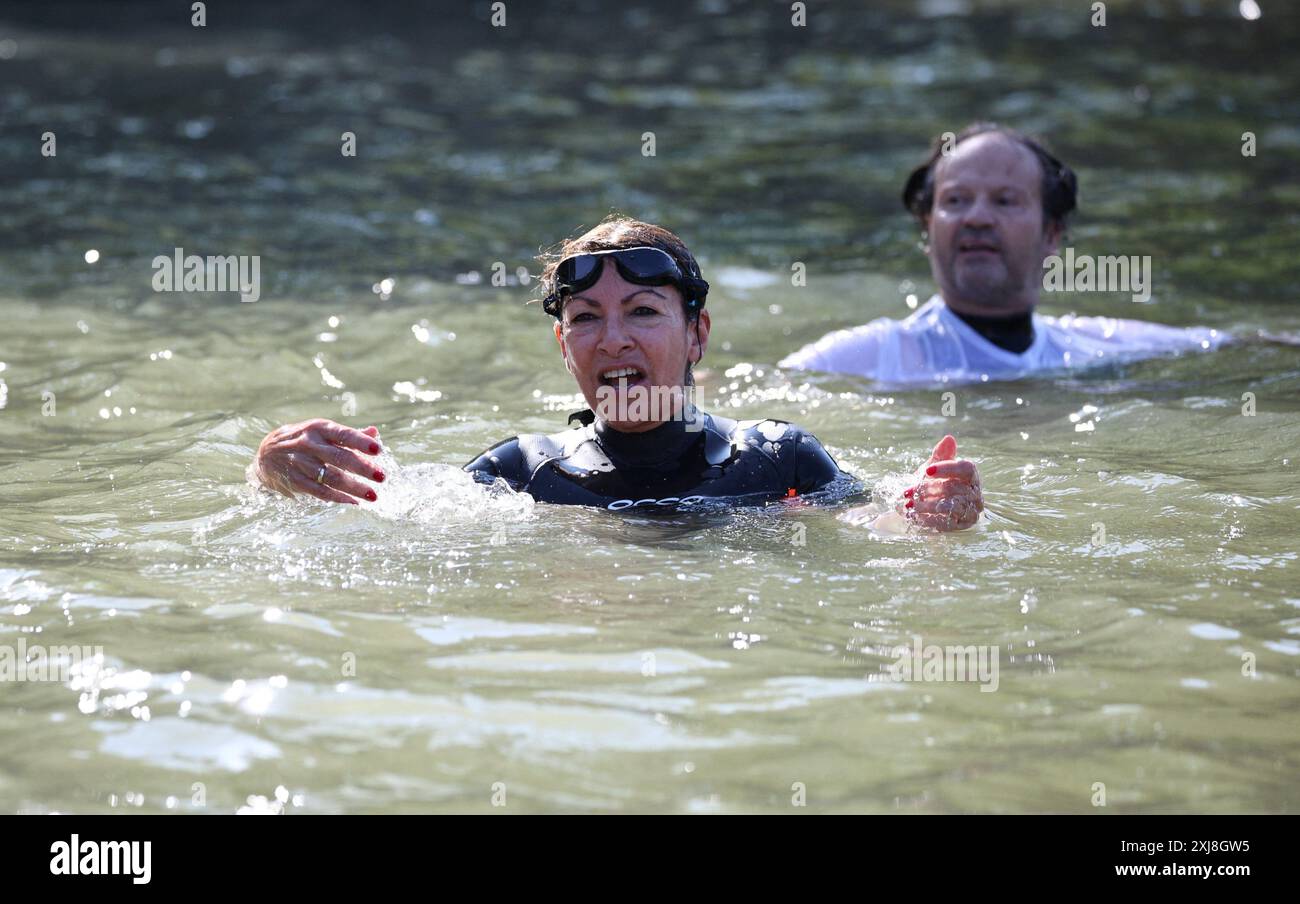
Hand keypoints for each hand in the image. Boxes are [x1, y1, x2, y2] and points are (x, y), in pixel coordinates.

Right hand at [252, 419, 384, 504]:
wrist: (265, 455)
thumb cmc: (302, 440)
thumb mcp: (321, 431)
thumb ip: (348, 435)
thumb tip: (374, 432)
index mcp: (319, 428)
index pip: (343, 435)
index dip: (361, 442)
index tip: (378, 450)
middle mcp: (309, 444)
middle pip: (339, 457)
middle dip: (362, 468)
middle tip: (382, 477)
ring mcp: (301, 464)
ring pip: (331, 477)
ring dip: (354, 487)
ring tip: (373, 495)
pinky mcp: (296, 481)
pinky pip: (319, 491)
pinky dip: (338, 497)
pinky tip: (354, 502)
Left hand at [899, 434, 982, 530]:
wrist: (924, 506)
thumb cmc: (931, 483)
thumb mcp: (932, 468)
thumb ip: (940, 455)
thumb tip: (949, 439)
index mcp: (970, 475)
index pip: (966, 469)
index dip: (947, 468)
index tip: (927, 471)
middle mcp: (975, 492)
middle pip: (954, 488)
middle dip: (929, 489)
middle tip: (909, 491)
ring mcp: (971, 510)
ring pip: (951, 506)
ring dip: (927, 505)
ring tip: (910, 503)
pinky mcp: (963, 524)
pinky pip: (947, 523)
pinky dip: (929, 519)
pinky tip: (914, 516)